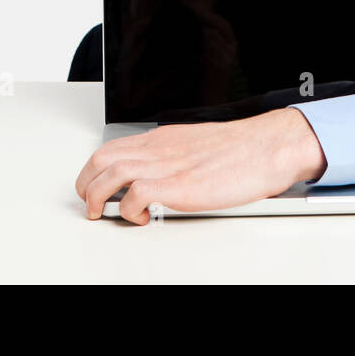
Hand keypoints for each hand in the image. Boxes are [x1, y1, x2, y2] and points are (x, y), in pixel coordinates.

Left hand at [76, 108, 327, 223]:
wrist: (267, 146)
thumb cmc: (242, 149)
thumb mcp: (198, 145)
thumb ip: (175, 156)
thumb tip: (162, 174)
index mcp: (162, 138)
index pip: (112, 147)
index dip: (95, 169)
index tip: (95, 185)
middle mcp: (158, 149)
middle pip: (102, 159)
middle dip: (87, 183)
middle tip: (91, 203)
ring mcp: (166, 165)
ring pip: (110, 174)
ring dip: (97, 196)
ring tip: (101, 212)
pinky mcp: (177, 185)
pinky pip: (135, 195)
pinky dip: (129, 209)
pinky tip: (139, 217)